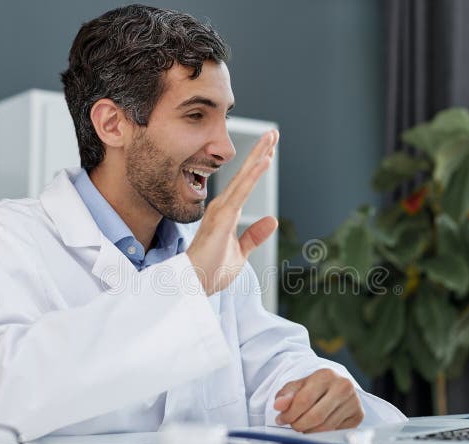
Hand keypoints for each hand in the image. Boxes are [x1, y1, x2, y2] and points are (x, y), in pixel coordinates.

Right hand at [186, 130, 278, 295]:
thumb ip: (254, 236)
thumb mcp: (240, 253)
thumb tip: (271, 221)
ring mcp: (221, 210)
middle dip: (260, 152)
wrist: (195, 285)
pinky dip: (253, 175)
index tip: (270, 148)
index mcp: (227, 213)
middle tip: (273, 133)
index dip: (257, 165)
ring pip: (244, 178)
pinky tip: (264, 161)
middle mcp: (223, 207)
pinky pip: (241, 192)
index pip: (246, 184)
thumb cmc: (212, 270)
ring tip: (271, 139)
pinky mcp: (222, 218)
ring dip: (258, 157)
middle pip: (245, 175)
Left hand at [273, 369, 363, 432]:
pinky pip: (335, 432)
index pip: (304, 400)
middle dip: (299, 425)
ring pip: (325, 427)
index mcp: (326, 375)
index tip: (281, 419)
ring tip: (303, 426)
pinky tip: (317, 428)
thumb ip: (286, 395)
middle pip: (315, 416)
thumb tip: (278, 406)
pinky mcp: (358, 416)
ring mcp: (353, 402)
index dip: (289, 414)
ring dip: (309, 431)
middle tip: (292, 426)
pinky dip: (322, 434)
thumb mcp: (298, 387)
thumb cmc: (315, 388)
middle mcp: (343, 386)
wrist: (337, 387)